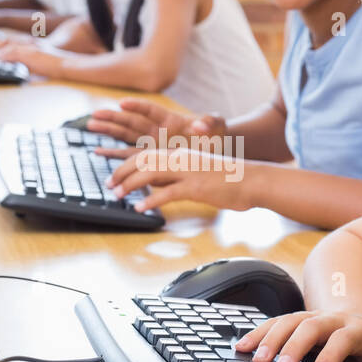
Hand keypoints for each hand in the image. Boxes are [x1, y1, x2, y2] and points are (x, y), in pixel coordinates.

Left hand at [0, 35, 61, 76]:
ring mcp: (31, 47)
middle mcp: (31, 43)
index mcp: (32, 44)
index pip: (13, 40)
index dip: (1, 43)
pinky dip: (4, 55)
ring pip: (10, 45)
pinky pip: (15, 52)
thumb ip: (28, 64)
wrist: (67, 65)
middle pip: (9, 40)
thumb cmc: (56, 66)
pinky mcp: (32, 53)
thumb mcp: (39, 63)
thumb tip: (16, 69)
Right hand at [88, 98, 225, 146]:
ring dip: (108, 131)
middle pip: (131, 121)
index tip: (122, 103)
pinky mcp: (150, 157)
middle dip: (113, 118)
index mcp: (170, 119)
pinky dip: (114, 153)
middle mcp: (157, 130)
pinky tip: (99, 150)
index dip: (137, 106)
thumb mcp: (217, 126)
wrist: (216, 149)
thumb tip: (200, 125)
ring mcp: (151, 144)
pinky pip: (129, 155)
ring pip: (126, 136)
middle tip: (95, 114)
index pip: (150, 110)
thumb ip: (210, 122)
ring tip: (90, 125)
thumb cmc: (217, 135)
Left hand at [105, 148, 249, 211]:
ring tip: (118, 194)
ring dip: (130, 183)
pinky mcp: (195, 187)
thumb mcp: (197, 173)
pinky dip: (150, 200)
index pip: (146, 154)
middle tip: (109, 185)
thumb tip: (156, 186)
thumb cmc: (227, 179)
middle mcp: (181, 159)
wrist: (252, 180)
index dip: (127, 164)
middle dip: (121, 172)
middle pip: (142, 160)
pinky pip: (167, 193)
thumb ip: (176, 177)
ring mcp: (188, 172)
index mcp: (181, 154)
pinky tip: (140, 207)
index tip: (115, 175)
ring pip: (150, 173)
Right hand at [234, 310, 361, 361]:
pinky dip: (257, 333)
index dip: (331, 355)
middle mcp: (334, 320)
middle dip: (294, 346)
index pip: (344, 338)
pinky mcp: (297, 319)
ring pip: (290, 320)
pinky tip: (242, 346)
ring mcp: (313, 317)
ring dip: (272, 339)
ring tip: (257, 360)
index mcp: (359, 331)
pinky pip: (275, 322)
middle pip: (311, 325)